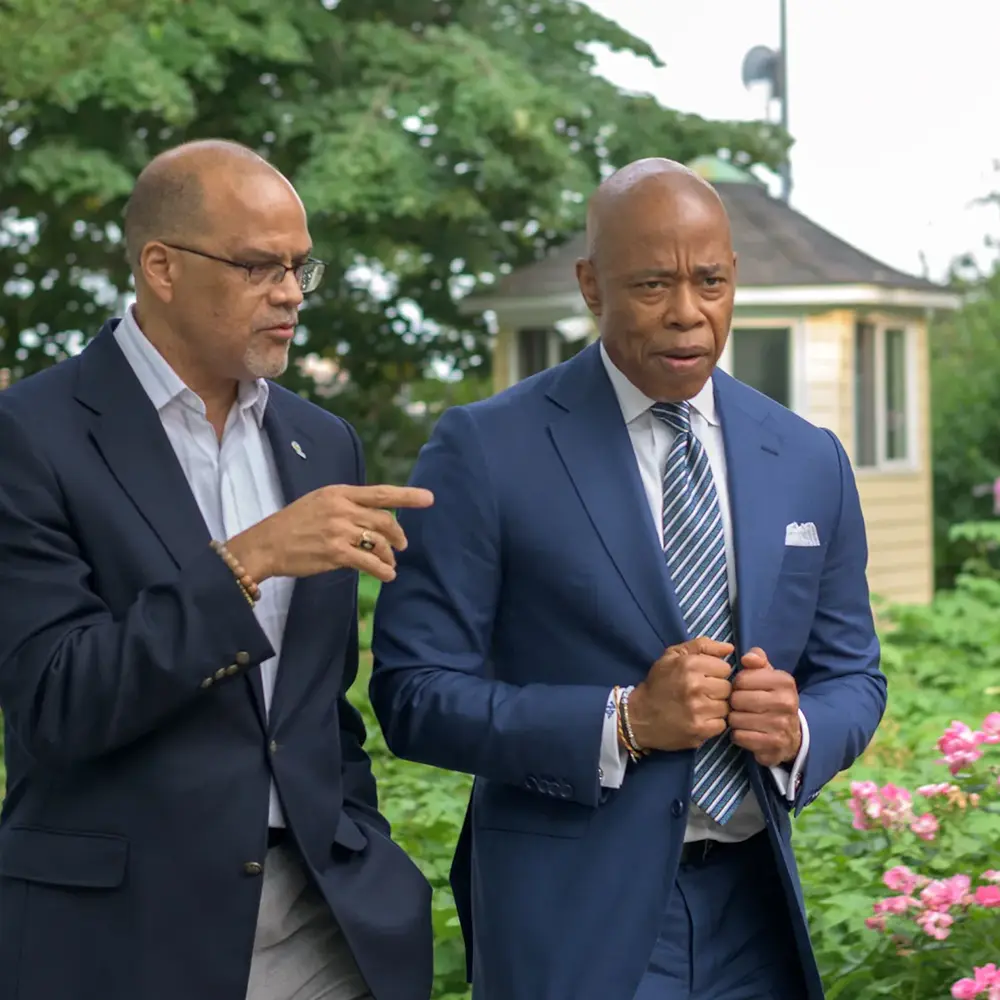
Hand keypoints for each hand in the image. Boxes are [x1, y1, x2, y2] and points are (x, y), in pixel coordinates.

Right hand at [226, 484, 433, 583]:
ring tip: (389, 564)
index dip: (407, 496)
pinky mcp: (336, 553)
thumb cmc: (293, 524)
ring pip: (380, 542)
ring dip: (390, 555)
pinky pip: (370, 562)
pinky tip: (388, 575)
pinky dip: (383, 570)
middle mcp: (342, 508)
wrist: (266, 544)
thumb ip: (347, 506)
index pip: (380, 493)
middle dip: (398, 534)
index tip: (429, 498)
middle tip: (402, 545)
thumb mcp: (320, 503)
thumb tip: (374, 521)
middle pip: (385, 520)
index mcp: (339, 492)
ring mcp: (340, 530)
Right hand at [626, 637, 733, 752]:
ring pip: (726, 706)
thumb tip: (730, 649)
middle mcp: (695, 686)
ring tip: (699, 707)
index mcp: (689, 664)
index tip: (702, 677)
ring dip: (715, 707)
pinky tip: (699, 719)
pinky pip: (722, 724)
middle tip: (699, 693)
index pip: (725, 668)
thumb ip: (702, 646)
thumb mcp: (673, 656)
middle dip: (715, 690)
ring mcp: (698, 710)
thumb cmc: (658, 683)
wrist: (639, 716)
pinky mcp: (700, 730)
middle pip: (727, 688)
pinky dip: (712, 723)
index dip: (714, 672)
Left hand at [729, 647, 801, 766]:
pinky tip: (747, 733)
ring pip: (736, 719)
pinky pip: (740, 736)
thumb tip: (747, 657)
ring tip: (744, 719)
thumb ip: (757, 661)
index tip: (743, 690)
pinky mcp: (774, 744)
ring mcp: (781, 725)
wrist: (792, 736)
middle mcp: (786, 702)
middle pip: (737, 699)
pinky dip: (738, 735)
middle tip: (741, 707)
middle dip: (734, 703)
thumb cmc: (772, 700)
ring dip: (734, 720)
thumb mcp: (769, 677)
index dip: (737, 685)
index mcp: (784, 681)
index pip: (742, 678)